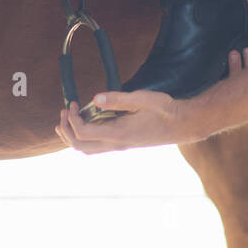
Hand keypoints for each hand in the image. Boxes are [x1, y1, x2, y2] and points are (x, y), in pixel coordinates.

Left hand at [54, 48, 247, 153]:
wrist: (183, 125)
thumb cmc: (166, 110)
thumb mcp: (143, 99)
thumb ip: (118, 99)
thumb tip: (94, 98)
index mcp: (119, 134)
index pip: (84, 133)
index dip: (72, 119)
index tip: (72, 102)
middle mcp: (117, 145)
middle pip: (81, 147)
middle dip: (67, 131)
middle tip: (63, 112)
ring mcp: (121, 146)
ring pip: (88, 149)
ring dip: (74, 137)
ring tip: (67, 121)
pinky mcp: (124, 144)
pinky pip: (98, 146)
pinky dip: (86, 137)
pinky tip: (88, 123)